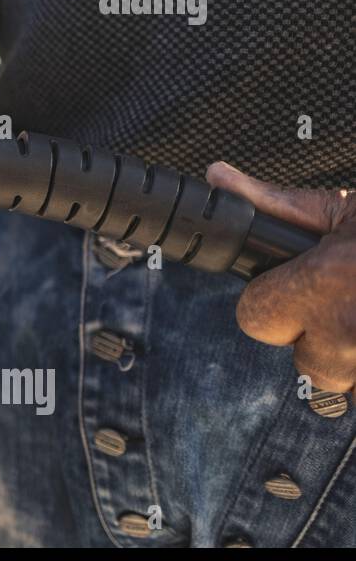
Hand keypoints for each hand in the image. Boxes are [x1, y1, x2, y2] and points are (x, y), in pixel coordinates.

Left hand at [206, 162, 355, 391]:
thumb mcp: (348, 210)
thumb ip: (277, 204)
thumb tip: (219, 179)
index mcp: (328, 281)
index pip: (255, 319)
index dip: (274, 301)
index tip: (298, 286)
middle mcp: (353, 330)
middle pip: (304, 360)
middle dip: (323, 333)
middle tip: (354, 299)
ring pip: (347, 381)